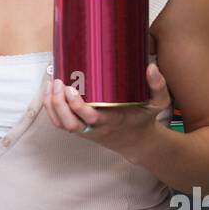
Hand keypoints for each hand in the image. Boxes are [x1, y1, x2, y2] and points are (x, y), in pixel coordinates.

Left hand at [44, 62, 174, 158]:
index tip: (72, 88)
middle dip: (60, 104)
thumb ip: (158, 86)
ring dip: (52, 106)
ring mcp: (87, 130)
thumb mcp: (158, 103)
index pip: (92, 118)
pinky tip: (49, 92)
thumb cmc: (144, 119)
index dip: (78, 106)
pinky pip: (61, 124)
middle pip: (71, 123)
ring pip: (63, 124)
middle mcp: (97, 127)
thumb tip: (151, 67)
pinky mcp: (80, 129)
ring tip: (50, 84)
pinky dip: (51, 110)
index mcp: (114, 120)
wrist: (137, 143)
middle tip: (58, 83)